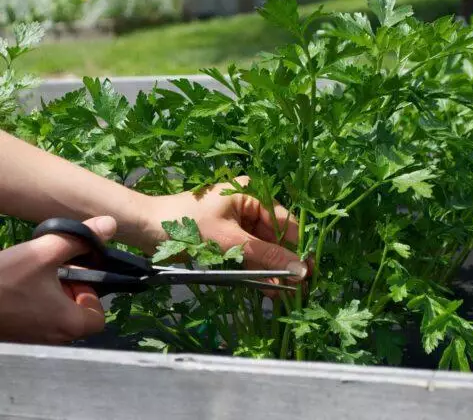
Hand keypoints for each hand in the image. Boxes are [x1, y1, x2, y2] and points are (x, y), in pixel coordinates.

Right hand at [0, 216, 115, 343]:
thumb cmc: (4, 280)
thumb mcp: (45, 253)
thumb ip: (80, 239)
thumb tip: (111, 223)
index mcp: (69, 324)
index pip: (98, 317)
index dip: (92, 295)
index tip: (76, 276)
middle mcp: (54, 338)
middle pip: (78, 315)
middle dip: (72, 290)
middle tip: (56, 271)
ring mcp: (34, 339)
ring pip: (58, 316)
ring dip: (54, 294)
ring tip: (38, 275)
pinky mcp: (19, 334)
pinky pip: (40, 319)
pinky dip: (39, 302)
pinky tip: (23, 283)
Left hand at [141, 177, 306, 280]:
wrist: (146, 227)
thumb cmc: (188, 225)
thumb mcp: (230, 240)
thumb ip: (267, 255)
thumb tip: (302, 270)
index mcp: (251, 194)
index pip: (284, 223)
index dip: (297, 249)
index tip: (309, 274)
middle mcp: (248, 205)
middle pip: (274, 237)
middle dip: (283, 263)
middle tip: (297, 292)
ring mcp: (238, 221)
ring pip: (262, 248)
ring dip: (270, 271)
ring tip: (283, 296)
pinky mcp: (227, 236)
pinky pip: (247, 253)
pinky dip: (255, 270)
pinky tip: (267, 289)